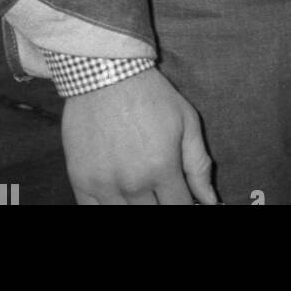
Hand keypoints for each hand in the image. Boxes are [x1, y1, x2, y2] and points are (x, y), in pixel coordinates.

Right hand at [62, 65, 217, 204]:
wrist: (106, 74)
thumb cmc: (151, 95)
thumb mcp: (187, 121)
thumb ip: (199, 165)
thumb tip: (210, 201)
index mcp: (162, 168)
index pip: (179, 209)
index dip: (185, 206)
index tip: (183, 199)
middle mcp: (132, 182)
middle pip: (153, 215)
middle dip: (162, 205)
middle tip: (162, 191)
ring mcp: (103, 184)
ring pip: (125, 217)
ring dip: (137, 208)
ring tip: (144, 193)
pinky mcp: (80, 181)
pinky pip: (93, 212)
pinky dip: (110, 208)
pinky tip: (120, 199)